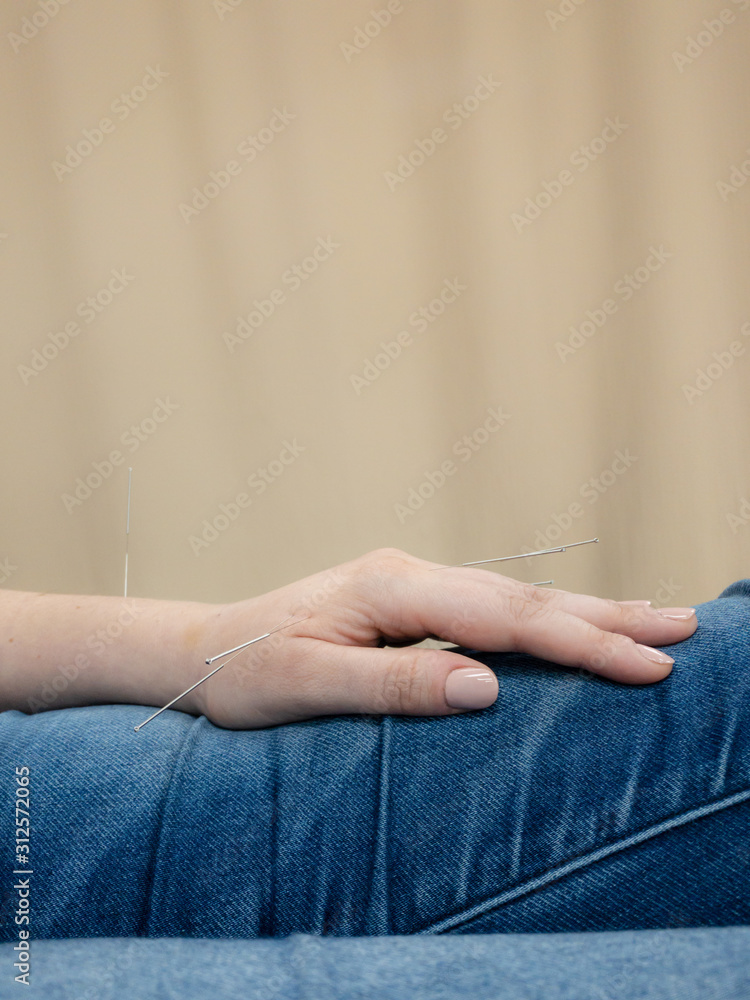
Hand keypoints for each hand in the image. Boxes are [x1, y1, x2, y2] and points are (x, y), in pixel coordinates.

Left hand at [194, 548, 697, 729]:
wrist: (204, 648)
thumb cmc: (248, 670)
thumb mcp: (308, 683)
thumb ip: (395, 684)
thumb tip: (487, 687)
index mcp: (389, 589)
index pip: (502, 620)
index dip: (578, 644)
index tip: (645, 664)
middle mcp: (409, 576)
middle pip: (521, 599)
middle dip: (603, 618)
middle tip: (682, 630)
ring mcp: (412, 586)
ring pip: (512, 600)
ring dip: (583, 613)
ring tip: (651, 620)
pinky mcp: (410, 604)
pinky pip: (491, 610)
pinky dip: (542, 620)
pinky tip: (569, 625)